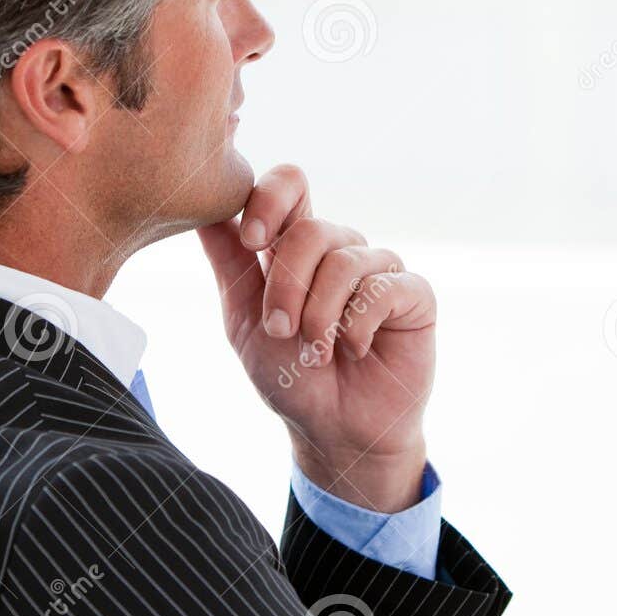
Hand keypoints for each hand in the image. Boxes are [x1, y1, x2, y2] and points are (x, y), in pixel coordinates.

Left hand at [196, 164, 436, 512]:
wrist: (333, 431)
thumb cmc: (289, 376)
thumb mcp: (243, 319)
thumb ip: (229, 263)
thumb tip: (202, 212)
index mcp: (297, 245)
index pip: (290, 185)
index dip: (269, 200)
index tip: (250, 240)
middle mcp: (340, 248)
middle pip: (311, 228)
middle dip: (286, 285)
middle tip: (281, 331)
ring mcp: (379, 269)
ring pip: (344, 260)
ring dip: (319, 315)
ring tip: (315, 352)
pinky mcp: (414, 295)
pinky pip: (384, 288)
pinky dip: (357, 326)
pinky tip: (354, 351)